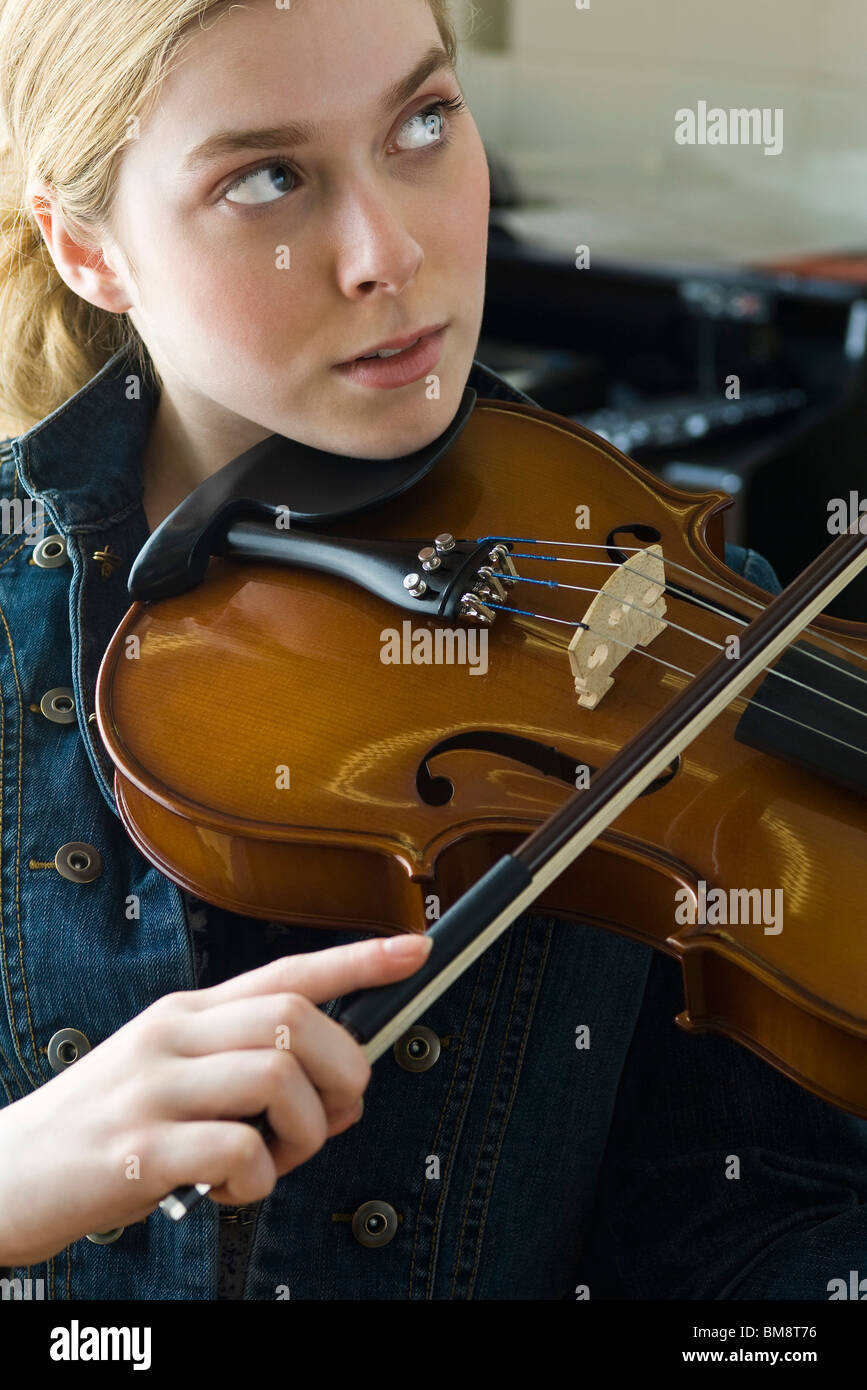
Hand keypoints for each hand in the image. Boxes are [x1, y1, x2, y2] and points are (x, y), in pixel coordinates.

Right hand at [0, 932, 430, 1264]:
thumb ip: (244, 1073)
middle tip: (332, 1118)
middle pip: (296, 1018)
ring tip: (273, 1161)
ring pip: (278, 1076)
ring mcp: (152, 1090)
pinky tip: (230, 1189)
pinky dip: (257, 1179)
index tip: (413, 950)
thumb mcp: (169, 1078)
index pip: (286, 971)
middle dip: (343, 1070)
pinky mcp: (135, 1151)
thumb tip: (336, 1092)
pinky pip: (236, 1150)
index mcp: (186, 1016)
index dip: (358, 959)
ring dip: (304, 1132)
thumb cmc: (98, 1130)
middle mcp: (173, 1038)